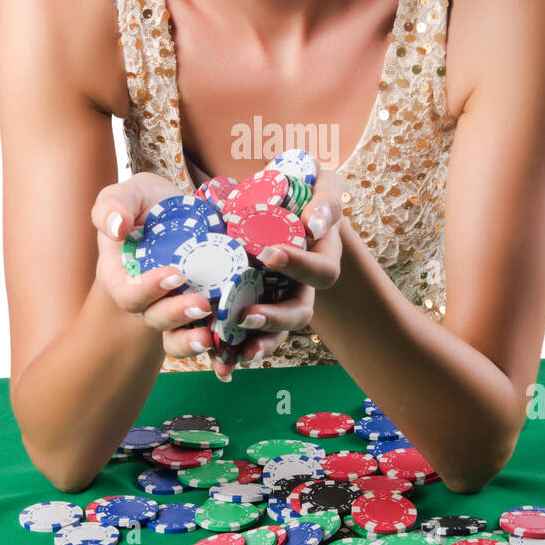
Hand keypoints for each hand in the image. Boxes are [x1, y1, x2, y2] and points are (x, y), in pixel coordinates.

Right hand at [92, 173, 221, 360]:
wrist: (180, 209)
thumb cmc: (145, 203)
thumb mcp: (126, 194)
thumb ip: (112, 206)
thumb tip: (116, 227)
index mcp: (119, 274)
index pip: (127, 292)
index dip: (147, 290)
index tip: (174, 274)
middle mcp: (145, 297)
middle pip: (154, 317)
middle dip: (176, 314)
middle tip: (202, 304)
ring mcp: (171, 305)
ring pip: (175, 333)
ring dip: (190, 339)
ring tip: (210, 335)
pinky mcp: (198, 306)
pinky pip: (201, 331)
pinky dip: (214, 340)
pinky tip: (228, 339)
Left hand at [209, 169, 343, 381]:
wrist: (279, 196)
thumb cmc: (305, 188)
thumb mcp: (322, 182)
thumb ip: (325, 201)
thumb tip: (314, 226)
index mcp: (322, 258)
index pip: (322, 272)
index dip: (299, 266)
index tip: (270, 253)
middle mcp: (302, 285)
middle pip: (299, 313)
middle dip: (275, 318)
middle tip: (247, 315)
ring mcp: (278, 296)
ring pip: (276, 332)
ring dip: (258, 343)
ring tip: (237, 353)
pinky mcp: (253, 300)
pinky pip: (247, 331)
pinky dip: (234, 348)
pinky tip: (219, 362)